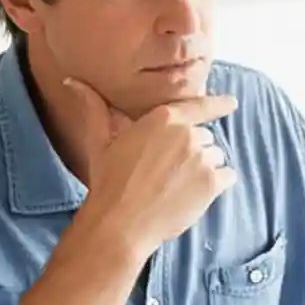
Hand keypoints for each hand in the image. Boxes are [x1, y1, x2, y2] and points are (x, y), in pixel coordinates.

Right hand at [66, 78, 237, 257]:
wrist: (121, 222)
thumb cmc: (109, 181)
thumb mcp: (100, 140)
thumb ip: (94, 108)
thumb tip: (72, 82)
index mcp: (164, 118)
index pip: (200, 105)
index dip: (218, 104)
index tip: (232, 103)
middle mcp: (187, 134)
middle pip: (204, 137)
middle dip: (192, 151)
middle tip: (168, 172)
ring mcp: (202, 158)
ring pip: (216, 157)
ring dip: (204, 169)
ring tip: (177, 185)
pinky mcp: (212, 183)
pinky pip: (228, 177)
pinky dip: (217, 185)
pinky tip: (194, 194)